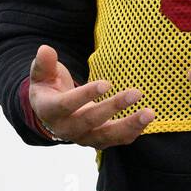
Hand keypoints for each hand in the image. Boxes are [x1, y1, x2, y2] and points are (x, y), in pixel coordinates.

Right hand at [28, 44, 154, 147]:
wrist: (51, 113)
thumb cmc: (48, 87)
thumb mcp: (41, 74)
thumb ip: (44, 64)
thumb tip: (45, 50)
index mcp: (50, 111)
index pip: (67, 105)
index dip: (86, 95)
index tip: (107, 83)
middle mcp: (66, 128)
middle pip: (90, 121)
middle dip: (113, 108)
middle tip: (136, 93)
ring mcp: (83, 137)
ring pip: (107, 136)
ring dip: (129, 126)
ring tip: (149, 113)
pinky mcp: (98, 140)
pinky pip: (116, 140)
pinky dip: (132, 132)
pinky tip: (147, 119)